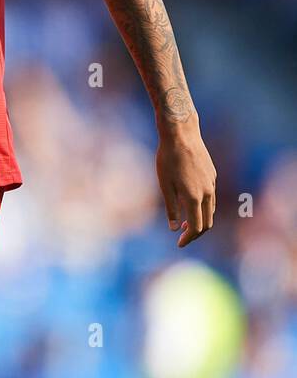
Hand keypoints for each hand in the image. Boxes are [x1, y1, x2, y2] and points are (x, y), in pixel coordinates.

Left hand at [155, 118, 215, 246]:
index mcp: (194, 197)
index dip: (188, 238)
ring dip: (200, 220)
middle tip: (182, 236)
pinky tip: (190, 203)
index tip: (178, 243)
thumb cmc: (168, 158)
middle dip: (195, 233)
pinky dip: (203, 207)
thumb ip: (171, 207)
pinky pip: (211, 197)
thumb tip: (173, 228)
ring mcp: (212, 184)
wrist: (181, 134)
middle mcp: (207, 193)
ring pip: (211, 210)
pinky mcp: (213, 175)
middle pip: (207, 222)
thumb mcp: (164, 184)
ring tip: (184, 222)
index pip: (196, 227)